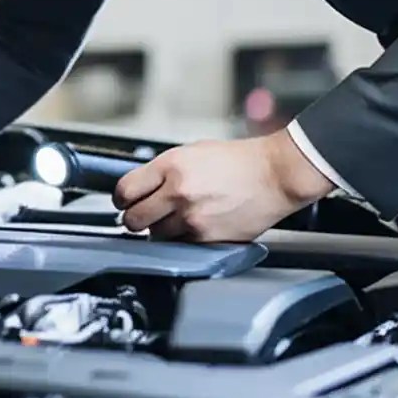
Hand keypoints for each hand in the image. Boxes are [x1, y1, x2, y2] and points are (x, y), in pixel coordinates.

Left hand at [113, 130, 335, 241]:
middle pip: (133, 219)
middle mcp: (178, 192)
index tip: (124, 202)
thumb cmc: (238, 161)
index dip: (121, 199)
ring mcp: (192, 218)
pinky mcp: (208, 238)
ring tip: (179, 217)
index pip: (124, 191)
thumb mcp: (192, 152)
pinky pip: (181, 245)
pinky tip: (196, 225)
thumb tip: (141, 187)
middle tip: (144, 215)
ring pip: (156, 235)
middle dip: (135, 219)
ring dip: (161, 230)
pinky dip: (183, 239)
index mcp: (171, 166)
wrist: (276, 175)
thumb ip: (163, 171)